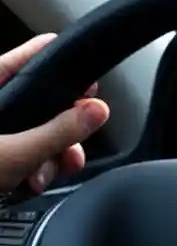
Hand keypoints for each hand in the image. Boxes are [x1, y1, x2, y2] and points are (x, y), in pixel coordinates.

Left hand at [0, 34, 109, 192]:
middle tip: (74, 143)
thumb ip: (58, 131)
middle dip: (59, 129)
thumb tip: (96, 110)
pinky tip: (31, 183)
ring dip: (47, 156)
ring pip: (28, 134)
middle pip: (33, 105)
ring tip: (45, 174)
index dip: (52, 65)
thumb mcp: (12, 154)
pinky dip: (29, 169)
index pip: (19, 63)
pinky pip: (16, 157)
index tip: (83, 78)